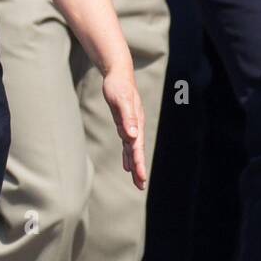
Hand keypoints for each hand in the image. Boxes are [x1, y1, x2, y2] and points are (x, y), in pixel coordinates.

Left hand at [102, 66, 146, 190]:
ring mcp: (131, 126)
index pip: (137, 147)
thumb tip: (133, 136)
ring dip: (135, 165)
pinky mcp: (125, 124)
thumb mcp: (121, 101)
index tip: (140, 177)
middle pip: (137, 152)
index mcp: (137, 123)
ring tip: (137, 181)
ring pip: (133, 150)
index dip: (138, 163)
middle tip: (141, 186)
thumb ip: (128, 118)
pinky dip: (128, 155)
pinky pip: (127, 144)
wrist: (119, 73)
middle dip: (139, 169)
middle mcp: (136, 127)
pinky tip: (127, 165)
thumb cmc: (119, 86)